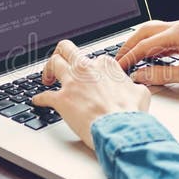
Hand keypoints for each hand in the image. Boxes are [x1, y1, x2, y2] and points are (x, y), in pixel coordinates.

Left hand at [32, 40, 150, 149]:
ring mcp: (72, 82)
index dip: (91, 69)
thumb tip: (134, 89)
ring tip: (47, 79)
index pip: (93, 58)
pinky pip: (44, 96)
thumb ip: (132, 86)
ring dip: (48, 70)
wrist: (119, 128)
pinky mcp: (61, 99)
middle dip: (61, 54)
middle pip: (66, 49)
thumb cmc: (130, 113)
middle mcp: (87, 68)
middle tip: (59, 63)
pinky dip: (39, 99)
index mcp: (105, 65)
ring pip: (53, 63)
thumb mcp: (140, 93)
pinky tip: (38, 101)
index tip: (89, 76)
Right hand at [116, 18, 178, 86]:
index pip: (145, 44)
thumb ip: (162, 75)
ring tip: (131, 57)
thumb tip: (141, 76)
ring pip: (155, 32)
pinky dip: (154, 45)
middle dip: (129, 46)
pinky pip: (166, 36)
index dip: (129, 57)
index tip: (119, 67)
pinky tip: (151, 55)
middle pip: (146, 32)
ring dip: (141, 44)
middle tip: (118, 60)